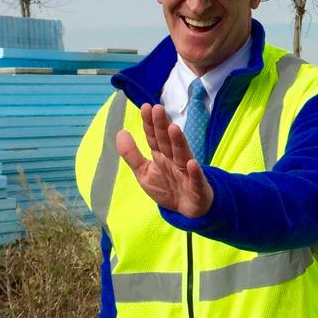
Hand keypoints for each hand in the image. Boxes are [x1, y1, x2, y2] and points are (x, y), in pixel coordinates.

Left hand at [116, 103, 213, 217]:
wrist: (188, 210)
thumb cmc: (167, 188)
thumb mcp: (144, 172)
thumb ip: (131, 154)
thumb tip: (120, 132)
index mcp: (161, 156)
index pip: (154, 138)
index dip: (150, 124)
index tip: (146, 107)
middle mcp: (174, 160)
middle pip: (167, 142)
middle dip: (163, 126)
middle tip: (158, 109)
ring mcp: (186, 172)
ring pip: (182, 155)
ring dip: (179, 142)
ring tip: (174, 128)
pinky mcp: (197, 187)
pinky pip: (196, 179)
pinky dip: (195, 172)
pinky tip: (191, 163)